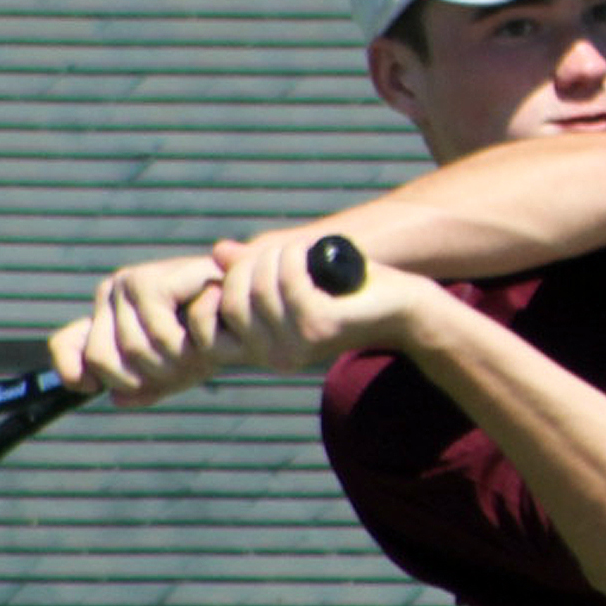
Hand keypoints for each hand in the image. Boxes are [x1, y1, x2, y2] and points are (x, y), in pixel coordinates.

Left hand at [48, 254, 225, 407]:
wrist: (250, 310)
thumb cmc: (210, 339)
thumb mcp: (170, 370)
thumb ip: (141, 386)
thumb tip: (114, 397)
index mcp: (108, 316)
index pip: (67, 346)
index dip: (72, 371)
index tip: (89, 387)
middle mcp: (112, 295)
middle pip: (102, 359)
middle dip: (145, 378)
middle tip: (181, 370)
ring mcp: (128, 284)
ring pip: (131, 350)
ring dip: (171, 364)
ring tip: (197, 353)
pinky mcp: (152, 279)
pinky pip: (156, 333)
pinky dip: (182, 346)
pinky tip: (200, 337)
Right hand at [205, 236, 432, 371]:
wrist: (400, 305)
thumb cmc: (345, 289)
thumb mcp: (290, 276)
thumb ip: (254, 269)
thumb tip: (218, 254)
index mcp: (261, 352)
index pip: (206, 337)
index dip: (207, 300)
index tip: (231, 273)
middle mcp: (274, 356)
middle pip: (231, 304)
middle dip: (246, 266)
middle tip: (276, 252)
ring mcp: (297, 344)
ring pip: (258, 289)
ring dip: (275, 256)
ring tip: (297, 249)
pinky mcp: (319, 326)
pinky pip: (287, 281)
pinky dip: (295, 255)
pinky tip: (308, 249)